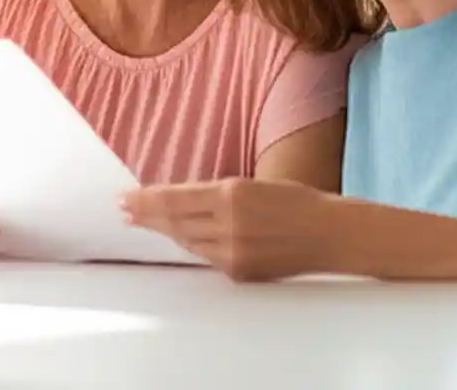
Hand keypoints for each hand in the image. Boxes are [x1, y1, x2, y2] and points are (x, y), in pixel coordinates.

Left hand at [121, 178, 333, 281]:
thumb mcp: (254, 185)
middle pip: (175, 222)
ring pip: (188, 241)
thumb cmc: (296, 202)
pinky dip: (194, 245)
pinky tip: (183, 237)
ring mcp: (234, 251)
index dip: (147, 200)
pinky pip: (207, 257)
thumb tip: (180, 201)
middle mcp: (229, 223)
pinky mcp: (240, 272)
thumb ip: (217, 195)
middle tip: (125, 210)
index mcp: (233, 193)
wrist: (330, 234)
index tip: (125, 198)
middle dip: (147, 216)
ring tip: (147, 221)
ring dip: (167, 231)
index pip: (176, 199)